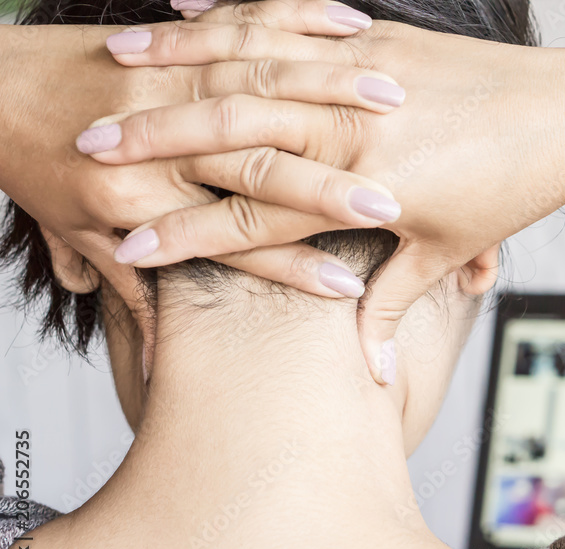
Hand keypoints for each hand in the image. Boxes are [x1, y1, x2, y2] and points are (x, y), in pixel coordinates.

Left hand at [0, 2, 400, 348]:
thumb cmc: (31, 161)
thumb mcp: (77, 234)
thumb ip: (130, 293)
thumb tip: (155, 364)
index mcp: (146, 195)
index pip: (241, 235)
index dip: (296, 264)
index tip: (346, 287)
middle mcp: (171, 136)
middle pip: (272, 164)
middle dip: (338, 186)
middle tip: (394, 204)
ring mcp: (176, 81)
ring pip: (273, 87)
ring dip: (338, 95)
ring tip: (395, 107)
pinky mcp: (181, 46)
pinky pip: (251, 23)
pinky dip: (301, 21)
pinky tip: (352, 28)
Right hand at [81, 18, 564, 381]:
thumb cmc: (511, 189)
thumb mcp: (448, 252)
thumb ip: (393, 305)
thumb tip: (369, 371)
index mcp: (362, 189)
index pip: (253, 217)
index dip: (187, 235)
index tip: (127, 248)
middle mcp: (351, 129)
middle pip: (230, 137)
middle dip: (151, 143)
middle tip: (84, 149)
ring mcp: (362, 75)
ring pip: (248, 70)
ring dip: (175, 69)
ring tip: (114, 66)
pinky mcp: (380, 34)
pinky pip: (288, 23)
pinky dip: (231, 18)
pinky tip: (178, 10)